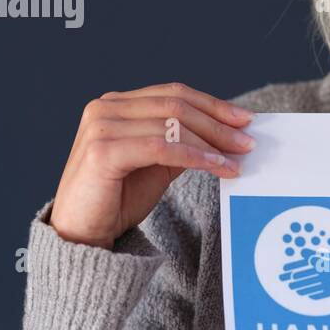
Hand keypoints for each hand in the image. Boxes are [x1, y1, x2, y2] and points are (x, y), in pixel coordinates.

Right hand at [49, 82, 254, 249]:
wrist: (82, 236)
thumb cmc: (116, 200)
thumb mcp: (157, 164)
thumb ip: (182, 143)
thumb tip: (226, 134)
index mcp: (117, 105)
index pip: (173, 94)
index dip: (212, 104)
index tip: (245, 120)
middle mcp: (105, 108)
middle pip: (175, 105)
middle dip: (218, 123)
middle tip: (248, 141)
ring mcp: (101, 127)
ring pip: (171, 124)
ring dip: (211, 141)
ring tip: (237, 158)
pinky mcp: (102, 151)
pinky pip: (160, 148)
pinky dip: (193, 155)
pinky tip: (216, 165)